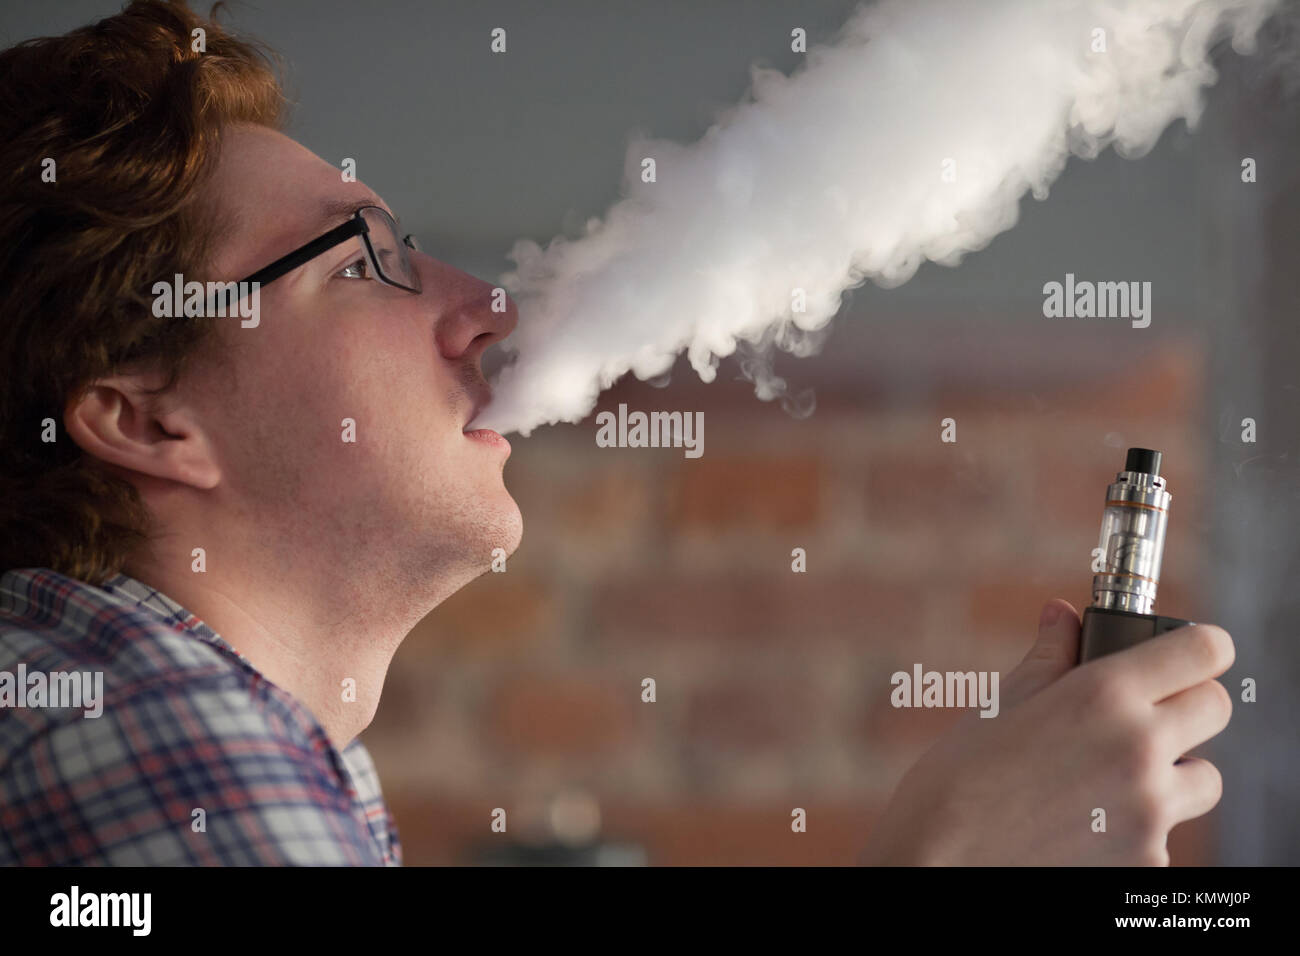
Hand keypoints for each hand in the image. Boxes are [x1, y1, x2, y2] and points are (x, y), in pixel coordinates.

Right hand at [860, 599, 1233, 864]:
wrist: (937, 867)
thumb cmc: (956, 782)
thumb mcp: (1000, 705)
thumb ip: (1048, 656)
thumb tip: (1062, 614)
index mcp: (1103, 695)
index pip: (1204, 650)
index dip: (1198, 646)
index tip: (1185, 653)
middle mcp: (1139, 749)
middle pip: (1216, 708)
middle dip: (1186, 704)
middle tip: (1141, 714)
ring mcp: (1151, 813)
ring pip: (1204, 778)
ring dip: (1172, 772)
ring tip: (1110, 778)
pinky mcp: (1149, 863)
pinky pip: (1167, 833)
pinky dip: (1138, 826)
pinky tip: (1084, 824)